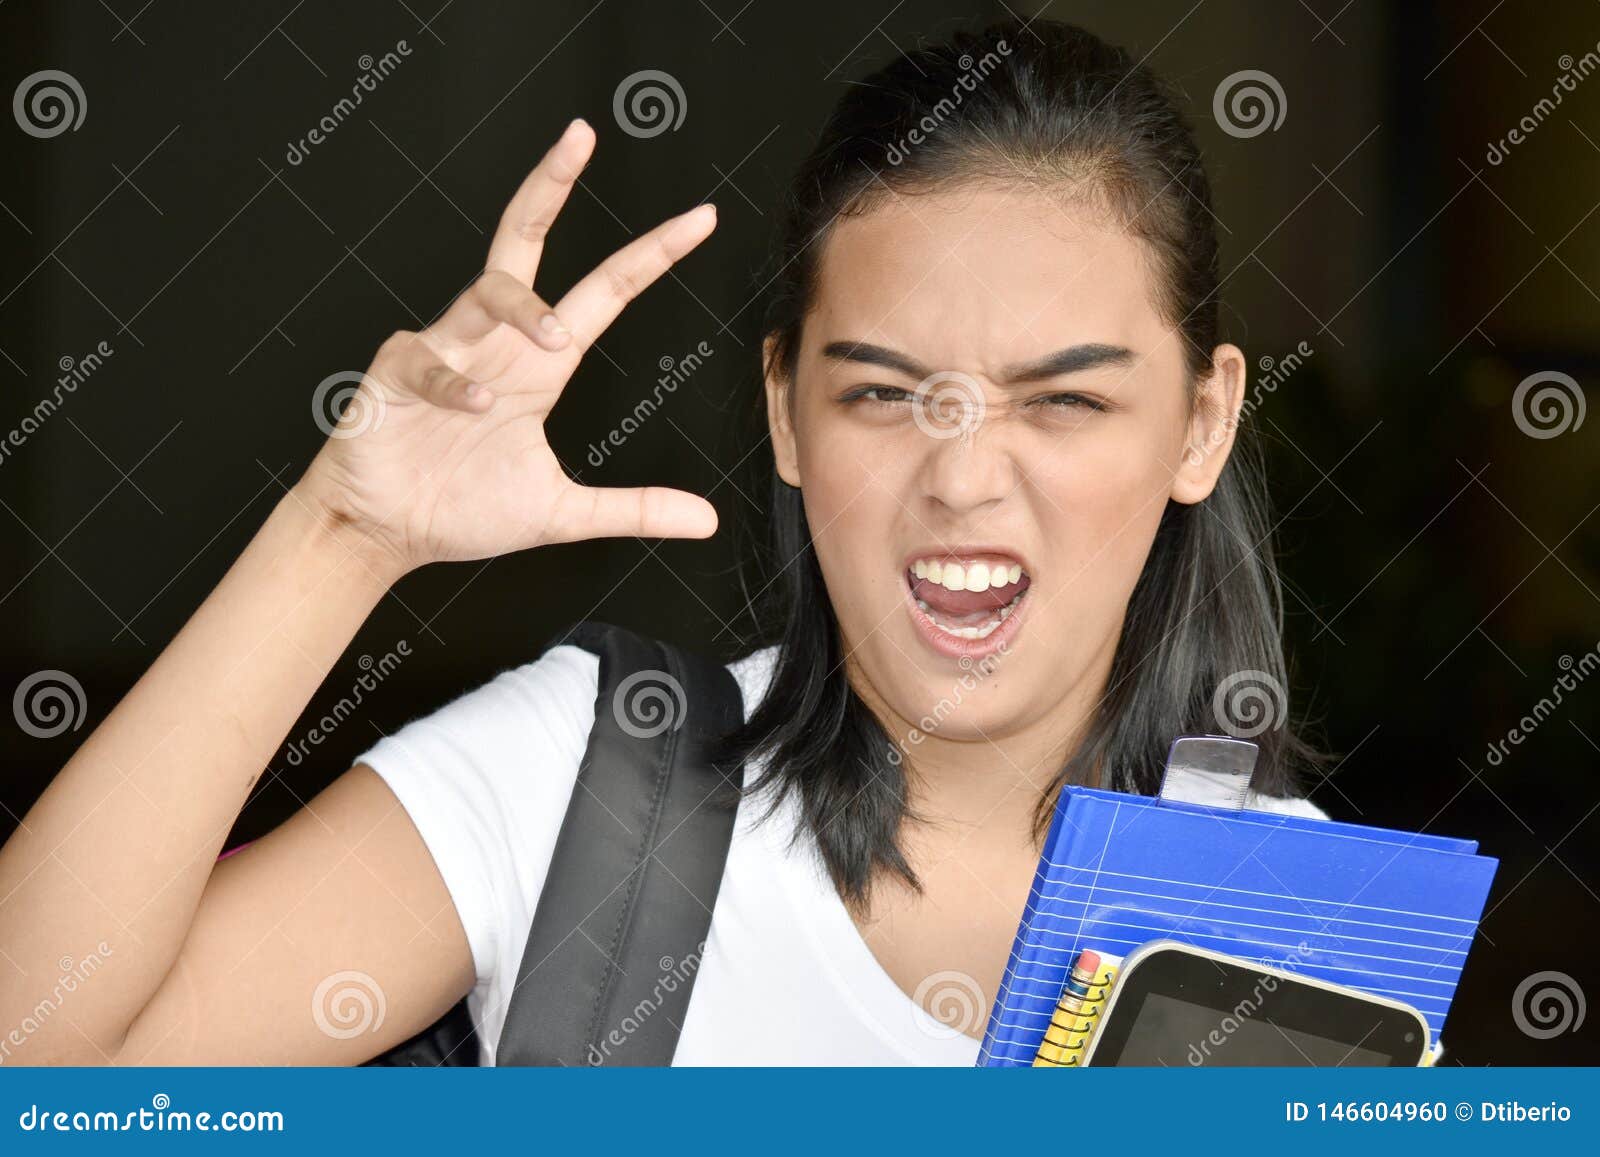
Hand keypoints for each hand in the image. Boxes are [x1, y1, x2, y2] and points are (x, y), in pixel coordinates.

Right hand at [294, 118, 718, 574]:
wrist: (386, 532)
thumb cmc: (463, 507)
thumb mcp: (562, 512)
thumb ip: (633, 508)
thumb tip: (705, 520)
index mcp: (540, 363)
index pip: (606, 292)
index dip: (651, 254)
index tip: (700, 218)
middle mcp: (496, 341)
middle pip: (524, 241)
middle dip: (551, 185)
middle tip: (581, 137)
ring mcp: (445, 349)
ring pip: (485, 290)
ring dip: (523, 308)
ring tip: (555, 340)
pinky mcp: (397, 373)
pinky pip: (430, 360)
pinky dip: (458, 383)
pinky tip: (481, 407)